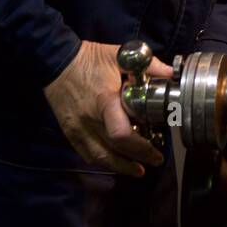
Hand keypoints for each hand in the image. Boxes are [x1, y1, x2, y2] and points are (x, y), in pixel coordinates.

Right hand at [44, 40, 172, 175]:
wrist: (56, 62)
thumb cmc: (90, 59)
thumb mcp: (120, 56)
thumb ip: (148, 65)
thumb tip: (171, 75)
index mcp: (104, 102)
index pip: (121, 134)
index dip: (140, 148)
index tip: (156, 151)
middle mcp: (89, 120)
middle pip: (113, 150)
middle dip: (136, 160)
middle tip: (155, 160)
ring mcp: (76, 128)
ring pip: (99, 157)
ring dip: (120, 167)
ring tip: (138, 170)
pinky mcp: (69, 131)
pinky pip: (85, 153)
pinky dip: (102, 161)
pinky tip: (115, 163)